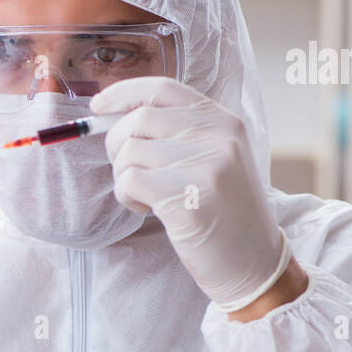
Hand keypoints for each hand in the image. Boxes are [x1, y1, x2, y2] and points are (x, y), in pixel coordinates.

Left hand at [91, 77, 291, 313]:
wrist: (254, 263)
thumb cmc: (224, 213)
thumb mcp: (214, 159)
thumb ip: (177, 133)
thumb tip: (113, 116)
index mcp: (223, 121)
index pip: (162, 88)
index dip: (122, 94)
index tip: (98, 108)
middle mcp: (218, 136)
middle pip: (138, 120)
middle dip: (116, 145)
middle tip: (128, 171)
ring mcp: (206, 166)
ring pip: (129, 152)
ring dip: (124, 177)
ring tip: (148, 196)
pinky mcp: (188, 198)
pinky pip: (129, 181)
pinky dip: (126, 196)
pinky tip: (148, 209)